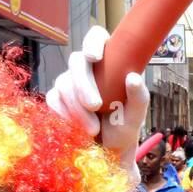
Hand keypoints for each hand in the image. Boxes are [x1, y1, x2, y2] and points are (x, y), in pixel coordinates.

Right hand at [45, 26, 149, 183]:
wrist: (108, 153)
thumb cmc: (124, 129)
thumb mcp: (136, 116)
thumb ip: (139, 97)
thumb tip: (133, 77)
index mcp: (108, 64)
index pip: (97, 38)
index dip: (93, 42)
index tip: (95, 58)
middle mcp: (87, 70)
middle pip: (76, 61)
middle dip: (83, 84)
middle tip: (96, 106)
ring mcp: (70, 82)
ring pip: (63, 83)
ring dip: (77, 108)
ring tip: (93, 129)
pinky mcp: (57, 99)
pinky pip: (52, 99)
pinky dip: (63, 114)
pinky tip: (74, 128)